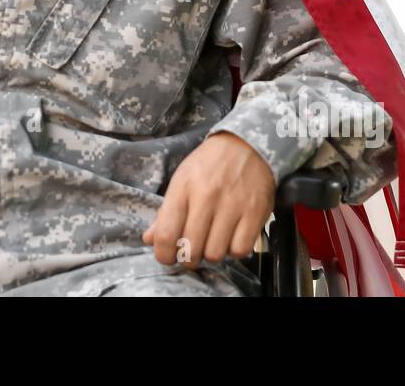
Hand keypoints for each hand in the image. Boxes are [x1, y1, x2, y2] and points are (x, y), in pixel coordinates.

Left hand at [142, 131, 275, 269]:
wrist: (246, 145)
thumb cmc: (209, 165)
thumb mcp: (181, 179)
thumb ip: (166, 212)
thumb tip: (149, 239)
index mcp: (183, 187)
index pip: (166, 234)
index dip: (163, 255)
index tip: (167, 257)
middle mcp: (207, 196)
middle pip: (191, 249)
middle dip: (188, 259)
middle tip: (191, 253)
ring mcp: (233, 205)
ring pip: (216, 254)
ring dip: (212, 254)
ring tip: (212, 241)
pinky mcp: (255, 212)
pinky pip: (240, 249)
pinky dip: (234, 250)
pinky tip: (231, 238)